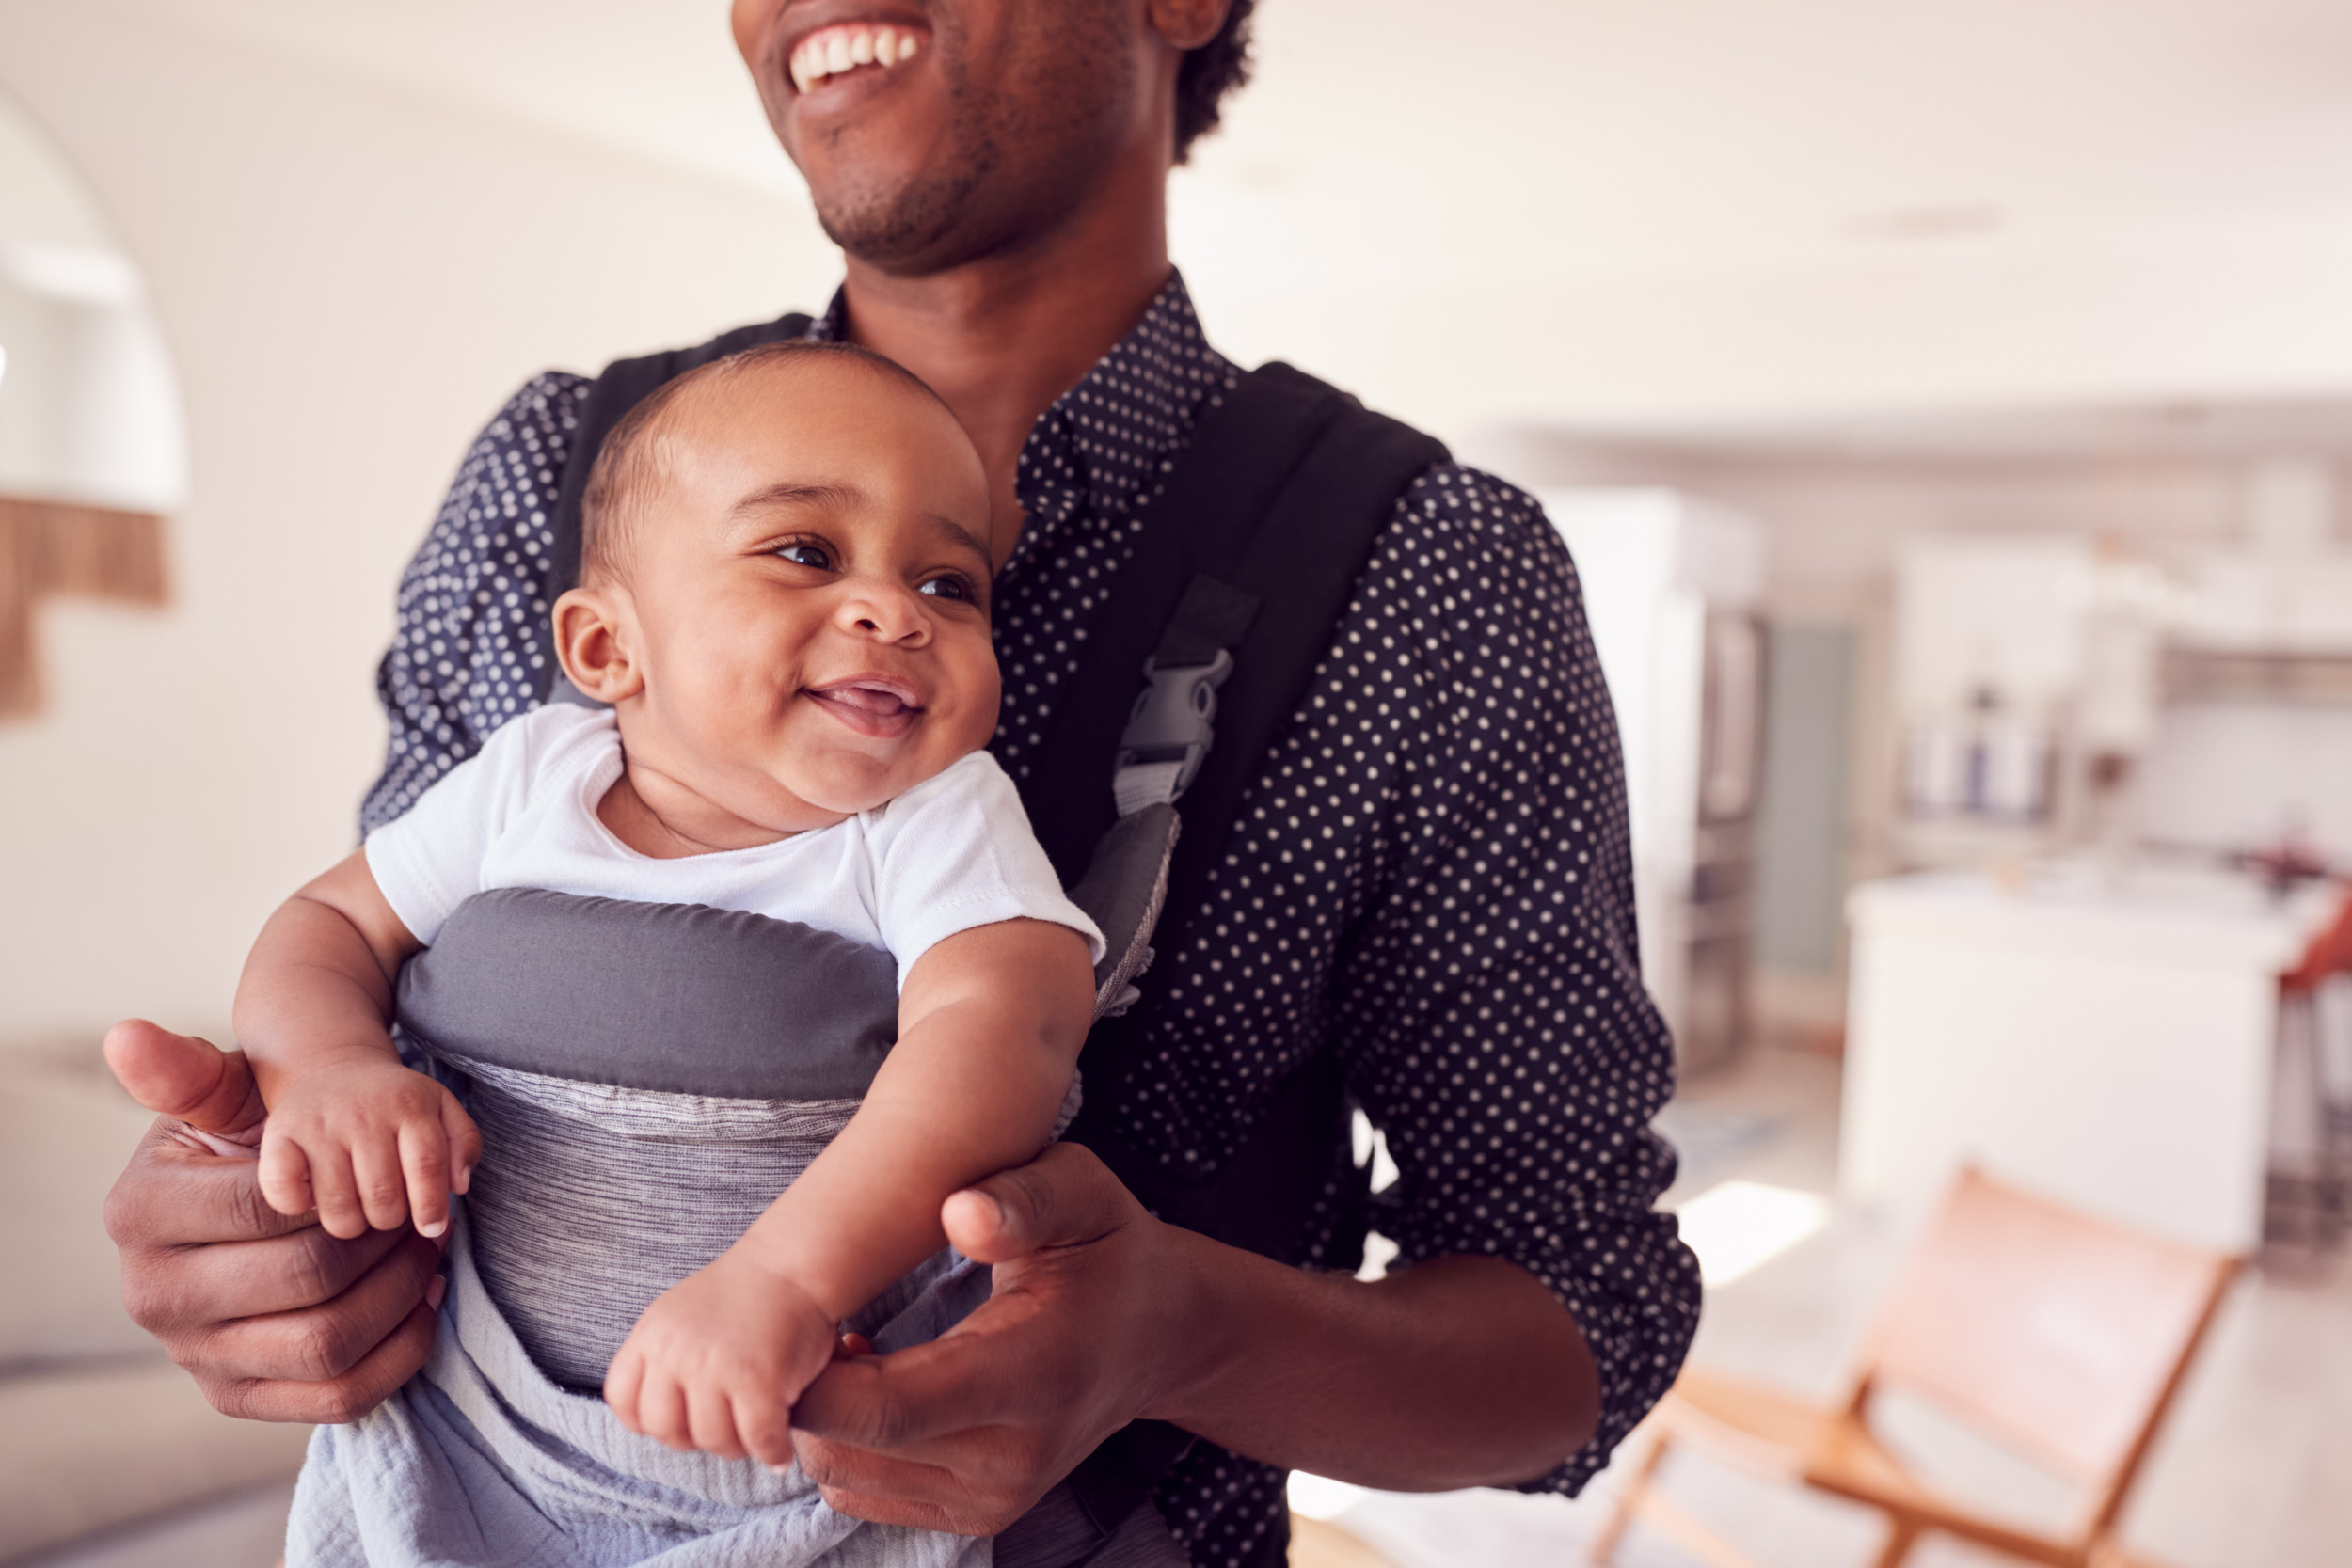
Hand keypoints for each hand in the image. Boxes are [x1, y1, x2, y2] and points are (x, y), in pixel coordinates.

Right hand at [101, 1020, 444, 1423]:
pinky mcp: (238, 1397)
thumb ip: (190, 1071)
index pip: (270, 1206)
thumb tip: (126, 1034)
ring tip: (429, 1251)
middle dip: (385, 1241)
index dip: (348, 1189)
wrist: (257, 1206)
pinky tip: (423, 1303)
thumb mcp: (225, 1097)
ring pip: (327, 1341)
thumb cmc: (250, 1143)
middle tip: (425, 1214)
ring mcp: (194, 1357)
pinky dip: (398, 1353)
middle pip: (306, 1277)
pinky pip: (336, 1397)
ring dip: (401, 1294)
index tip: (388, 1170)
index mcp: (138, 1213)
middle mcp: (151, 1295)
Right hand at [256, 1051, 478, 1239]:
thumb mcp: (440, 1107)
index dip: (431, 1206)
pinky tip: (310, 1198)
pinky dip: (297, 1206)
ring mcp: (318, 1124)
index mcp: (409, 1104)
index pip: (427, 1165)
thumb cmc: (393, 1103)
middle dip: (389, 1218)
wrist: (331, 1068)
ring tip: (354, 1206)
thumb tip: (460, 1185)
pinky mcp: (278, 1136)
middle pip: (383, 1196)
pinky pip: (284, 1192)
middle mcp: (362, 1112)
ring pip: (339, 1207)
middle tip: (385, 1210)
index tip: (432, 1229)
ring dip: (350, 1222)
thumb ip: (463, 1142)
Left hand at [605, 1253, 839, 1466]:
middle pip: (665, 1429)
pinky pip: (758, 1439)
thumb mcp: (680, 1315)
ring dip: (737, 1448)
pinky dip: (772, 1452)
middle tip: (724, 1431)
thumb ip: (660, 1358)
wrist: (792, 1265)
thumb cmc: (743, 1295)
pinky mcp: (759, 1380)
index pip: (623, 1401)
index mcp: (652, 1334)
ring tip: (755, 1437)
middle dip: (694, 1440)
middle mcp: (676, 1351)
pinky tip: (780, 1450)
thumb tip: (652, 1421)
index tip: (680, 1420)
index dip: (648, 1421)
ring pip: (712, 1440)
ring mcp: (716, 1366)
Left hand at [787, 1142, 1197, 1535]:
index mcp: (1033, 1373)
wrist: (1163, 1335)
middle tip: (813, 1319)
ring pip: (845, 1475)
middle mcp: (1013, 1456)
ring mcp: (995, 1499)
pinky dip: (848, 1443)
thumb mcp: (1084, 1193)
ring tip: (854, 1346)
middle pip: (850, 1448)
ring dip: (824, 1417)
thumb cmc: (1110, 1249)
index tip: (792, 1322)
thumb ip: (1024, 1198)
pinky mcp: (977, 1517)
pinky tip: (878, 1382)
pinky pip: (865, 1493)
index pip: (887, 1409)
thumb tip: (959, 1213)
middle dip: (804, 1389)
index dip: (812, 1379)